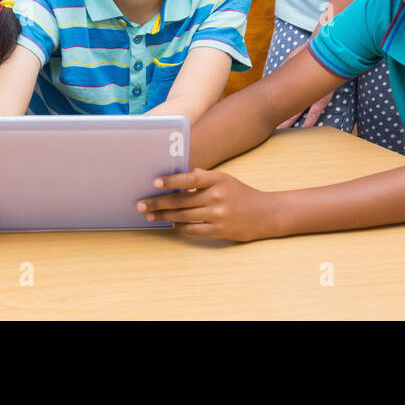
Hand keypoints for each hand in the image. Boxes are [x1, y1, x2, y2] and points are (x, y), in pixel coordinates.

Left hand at [136, 169, 280, 241]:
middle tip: (140, 204)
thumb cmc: (240, 194)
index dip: (170, 181)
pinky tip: (171, 225)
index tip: (154, 182)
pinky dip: (180, 227)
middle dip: (158, 203)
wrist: (264, 214)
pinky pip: (193, 230)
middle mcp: (217, 196)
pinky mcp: (219, 230)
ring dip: (164, 217)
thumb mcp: (224, 179)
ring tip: (149, 216)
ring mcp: (218, 214)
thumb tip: (183, 175)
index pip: (189, 179)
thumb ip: (203, 177)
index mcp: (217, 179)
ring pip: (183, 216)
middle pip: (181, 201)